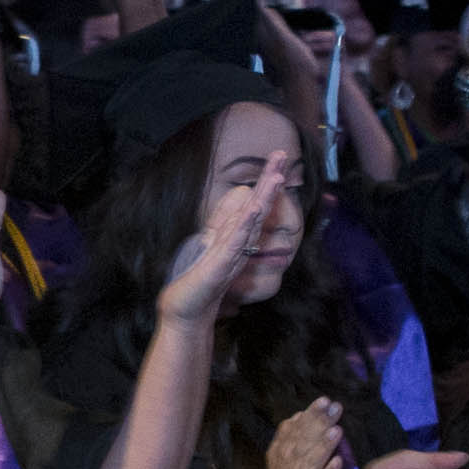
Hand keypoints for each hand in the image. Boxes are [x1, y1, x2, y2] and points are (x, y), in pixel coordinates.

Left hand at [157, 150, 293, 327]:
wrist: (186, 314)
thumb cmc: (198, 282)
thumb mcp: (210, 248)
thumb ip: (224, 230)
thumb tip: (237, 210)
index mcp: (233, 236)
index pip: (252, 204)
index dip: (264, 182)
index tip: (276, 157)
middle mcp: (236, 243)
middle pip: (257, 207)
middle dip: (269, 181)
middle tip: (281, 154)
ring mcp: (230, 254)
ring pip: (251, 222)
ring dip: (263, 198)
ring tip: (275, 176)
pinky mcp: (218, 267)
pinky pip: (235, 244)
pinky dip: (244, 227)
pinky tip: (253, 211)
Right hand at [261, 399, 347, 468]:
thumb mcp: (279, 455)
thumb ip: (288, 435)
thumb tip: (299, 414)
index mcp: (283, 449)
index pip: (298, 428)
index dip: (311, 414)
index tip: (325, 400)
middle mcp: (290, 463)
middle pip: (306, 440)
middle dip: (321, 423)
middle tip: (336, 407)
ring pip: (312, 461)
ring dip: (324, 446)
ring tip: (336, 431)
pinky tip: (338, 462)